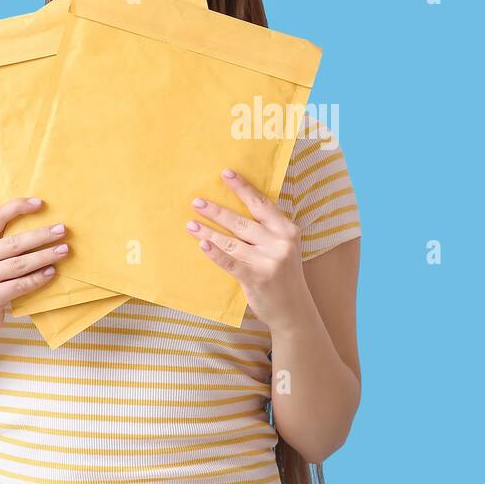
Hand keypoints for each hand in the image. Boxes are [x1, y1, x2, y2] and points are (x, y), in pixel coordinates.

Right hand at [0, 198, 70, 344]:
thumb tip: (32, 217)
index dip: (17, 207)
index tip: (40, 203)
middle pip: (14, 242)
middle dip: (41, 235)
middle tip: (62, 229)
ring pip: (20, 264)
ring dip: (45, 256)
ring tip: (64, 250)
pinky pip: (21, 285)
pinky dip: (38, 278)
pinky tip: (52, 272)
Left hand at [183, 169, 306, 327]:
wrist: (293, 310)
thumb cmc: (283, 274)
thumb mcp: (284, 246)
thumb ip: (268, 229)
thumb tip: (234, 208)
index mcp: (288, 230)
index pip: (261, 204)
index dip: (242, 188)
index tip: (225, 173)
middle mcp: (280, 243)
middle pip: (242, 222)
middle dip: (217, 210)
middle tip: (197, 201)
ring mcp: (268, 261)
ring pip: (232, 241)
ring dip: (209, 232)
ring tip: (191, 224)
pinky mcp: (256, 279)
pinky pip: (231, 262)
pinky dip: (215, 253)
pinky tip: (202, 244)